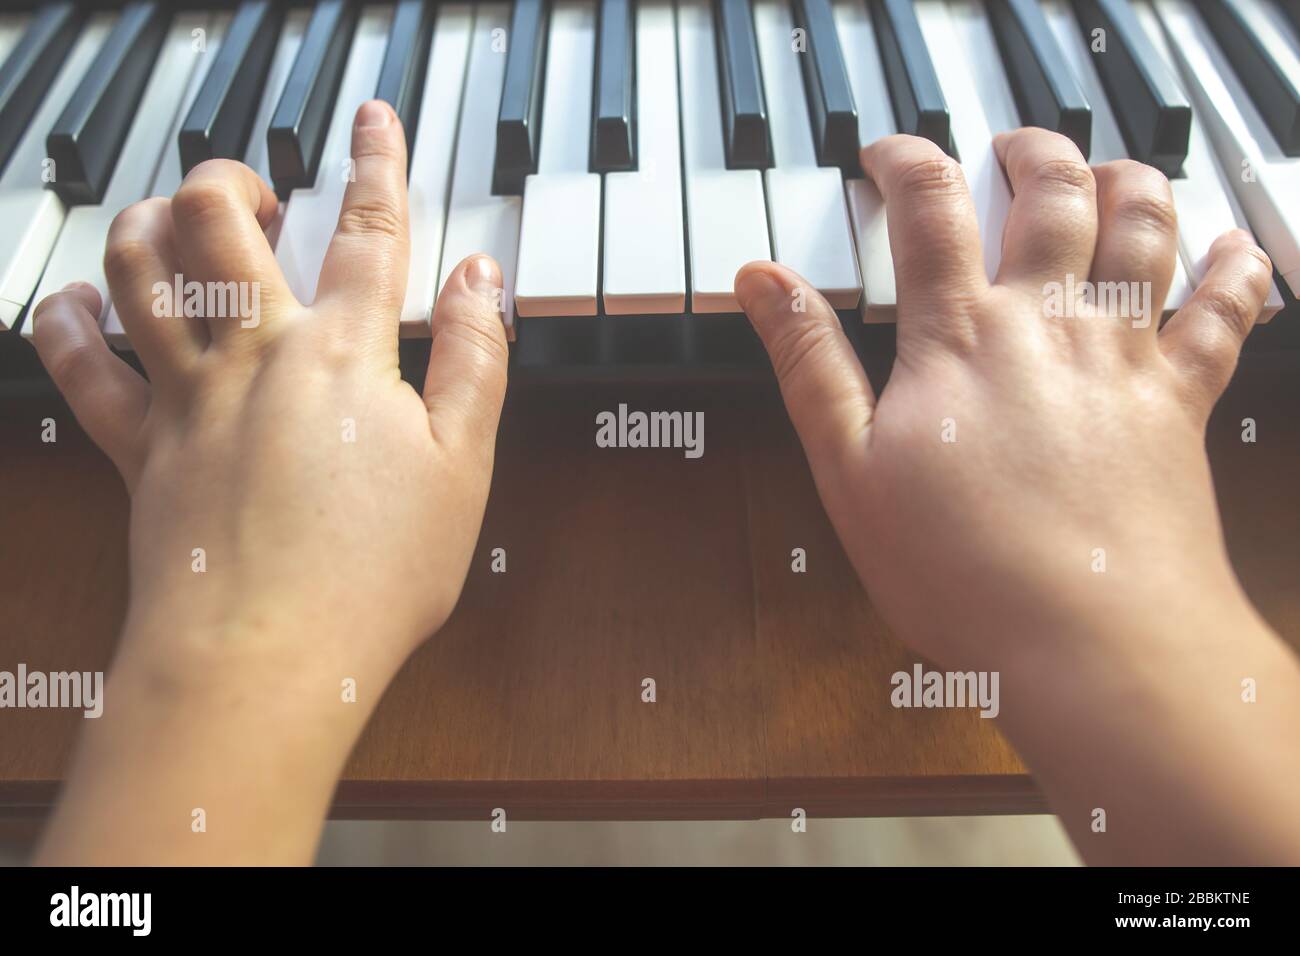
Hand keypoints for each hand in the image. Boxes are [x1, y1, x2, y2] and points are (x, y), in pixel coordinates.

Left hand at [32, 100, 506, 677]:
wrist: (265, 655)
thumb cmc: (371, 573)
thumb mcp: (465, 466)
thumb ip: (478, 360)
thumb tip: (482, 279)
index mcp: (344, 354)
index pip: (367, 229)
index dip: (377, 163)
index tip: (372, 120)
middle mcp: (252, 354)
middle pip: (216, 217)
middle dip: (231, 178)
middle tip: (257, 193)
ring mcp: (184, 397)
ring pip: (135, 266)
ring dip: (149, 221)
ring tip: (177, 223)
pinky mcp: (134, 448)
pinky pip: (75, 365)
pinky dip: (66, 321)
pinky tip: (78, 303)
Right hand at [736, 128, 1299, 863]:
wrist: (1093, 641)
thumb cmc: (964, 570)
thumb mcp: (849, 470)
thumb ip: (809, 363)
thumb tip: (763, 282)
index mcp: (961, 338)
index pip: (931, 208)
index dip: (904, 161)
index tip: (887, 154)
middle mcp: (1051, 324)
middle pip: (1052, 192)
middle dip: (1028, 151)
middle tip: (1009, 147)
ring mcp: (1124, 358)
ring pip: (1144, 225)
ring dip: (1127, 179)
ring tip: (1107, 170)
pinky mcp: (1181, 401)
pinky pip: (1225, 312)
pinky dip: (1233, 267)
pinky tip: (1228, 246)